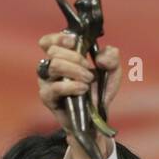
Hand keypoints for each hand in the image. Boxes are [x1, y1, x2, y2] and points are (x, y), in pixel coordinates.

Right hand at [36, 31, 121, 158]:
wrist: (95, 119)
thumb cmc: (98, 92)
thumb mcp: (112, 73)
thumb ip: (112, 59)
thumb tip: (102, 57)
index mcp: (61, 57)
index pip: (48, 41)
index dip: (59, 38)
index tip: (76, 43)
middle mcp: (50, 67)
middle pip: (54, 51)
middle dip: (76, 58)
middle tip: (89, 71)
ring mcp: (47, 82)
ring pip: (54, 65)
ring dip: (75, 70)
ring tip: (88, 81)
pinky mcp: (47, 97)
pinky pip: (53, 87)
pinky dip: (70, 86)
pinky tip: (82, 89)